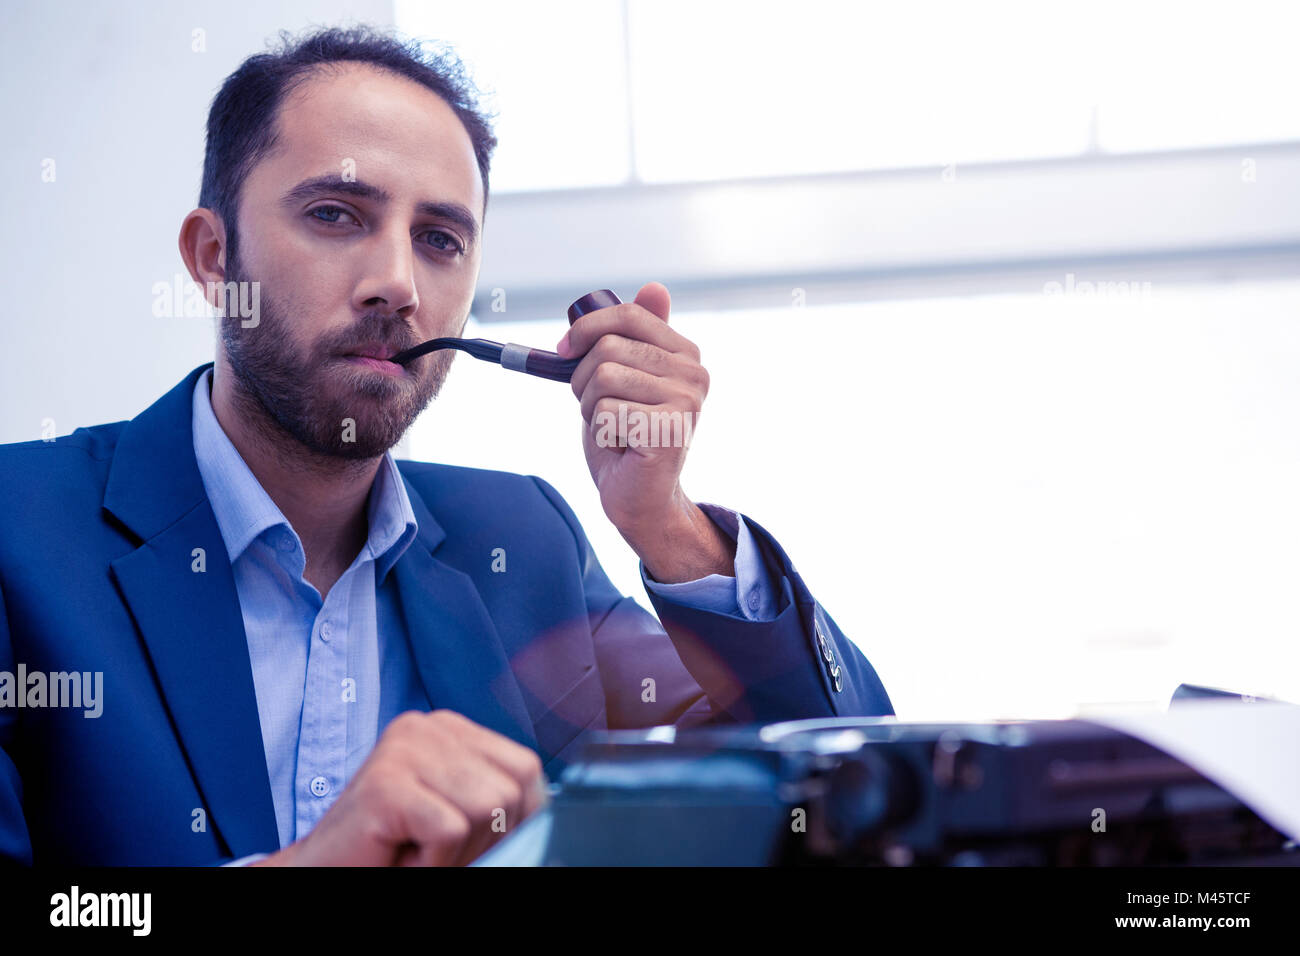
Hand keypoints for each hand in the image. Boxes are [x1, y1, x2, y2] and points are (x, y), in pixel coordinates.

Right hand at [252, 709, 545, 865]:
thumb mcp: (460, 814)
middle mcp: (427, 726)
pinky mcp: (385, 782)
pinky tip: (400, 853)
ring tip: (415, 848)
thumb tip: (557, 811)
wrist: (324, 872)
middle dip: (486, 836)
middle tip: (434, 846)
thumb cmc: (396, 849)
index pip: (528, 770)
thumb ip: (503, 799)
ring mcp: (404, 749)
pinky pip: (449, 831)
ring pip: (486, 809)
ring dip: (456, 851)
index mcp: (451, 728)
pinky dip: (431, 861)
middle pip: (512, 789)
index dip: (514, 820)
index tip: (465, 837)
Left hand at [559, 282, 734, 581]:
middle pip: (609, 347)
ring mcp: (686, 401)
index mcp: (684, 353)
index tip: (564, 349)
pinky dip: (600, 432)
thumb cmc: (626, 436)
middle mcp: (694, 373)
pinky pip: (605, 411)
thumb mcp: (625, 377)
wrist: (640, 498)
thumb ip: (635, 337)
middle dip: (583, 379)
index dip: (587, 328)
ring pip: (603, 377)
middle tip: (597, 407)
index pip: (629, 315)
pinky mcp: (670, 430)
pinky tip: (621, 447)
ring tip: (613, 428)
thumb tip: (655, 287)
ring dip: (591, 407)